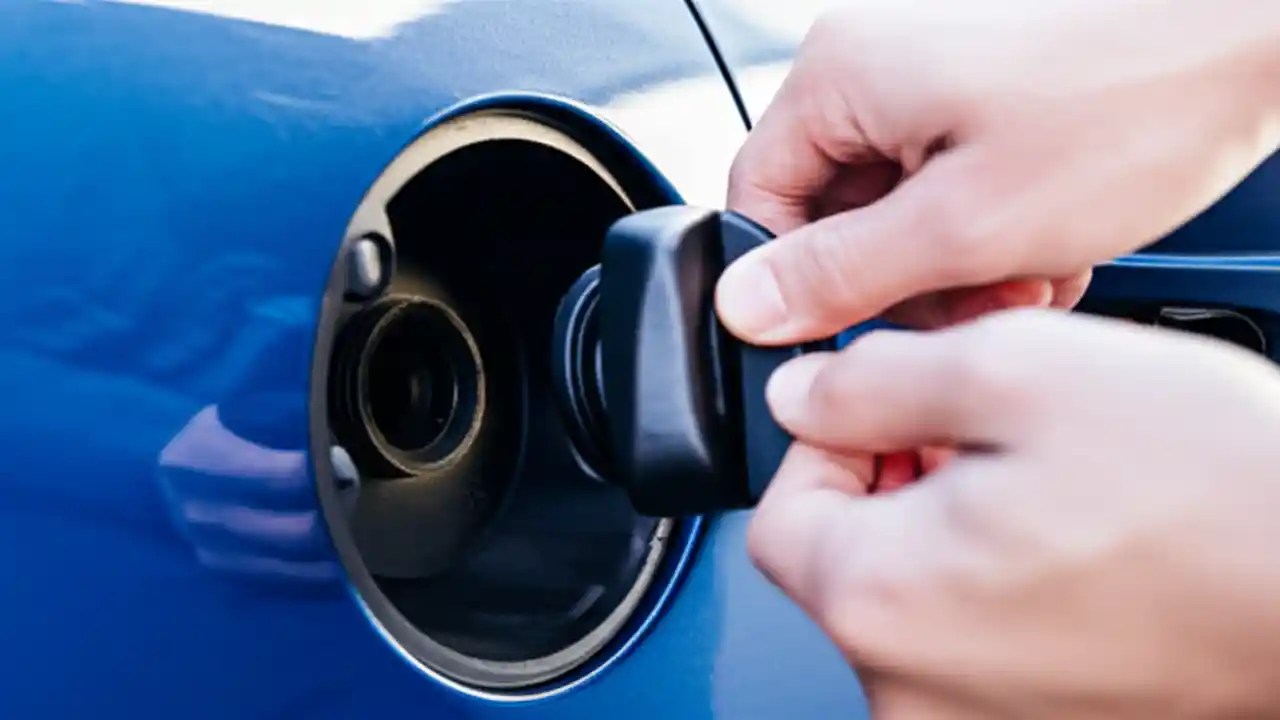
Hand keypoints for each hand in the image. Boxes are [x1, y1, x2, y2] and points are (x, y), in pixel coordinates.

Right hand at [717, 0, 1279, 342]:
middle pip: (832, 209)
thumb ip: (839, 276)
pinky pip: (948, 178)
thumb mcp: (964, 226)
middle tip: (967, 307)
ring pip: (897, 204)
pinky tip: (1044, 249)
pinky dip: (987, 226)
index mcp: (840, 77)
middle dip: (898, 280)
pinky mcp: (983, 84)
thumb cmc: (1135, 103)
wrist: (1256, 32)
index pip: (758, 203)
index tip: (840, 335)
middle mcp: (874, 60)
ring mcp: (931, 69)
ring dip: (952, 264)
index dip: (795, 287)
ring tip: (1025, 277)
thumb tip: (746, 306)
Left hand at [749, 309, 1279, 717]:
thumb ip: (870, 382)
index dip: (826, 444)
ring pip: (915, 598)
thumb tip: (801, 395)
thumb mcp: (1013, 369)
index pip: (778, 517)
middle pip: (846, 562)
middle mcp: (913, 691)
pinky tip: (1068, 534)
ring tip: (1040, 476)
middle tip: (977, 428)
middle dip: (894, 478)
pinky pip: (976, 642)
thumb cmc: (1209, 488)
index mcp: (880, 602)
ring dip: (951, 524)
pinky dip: (997, 580)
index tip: (886, 408)